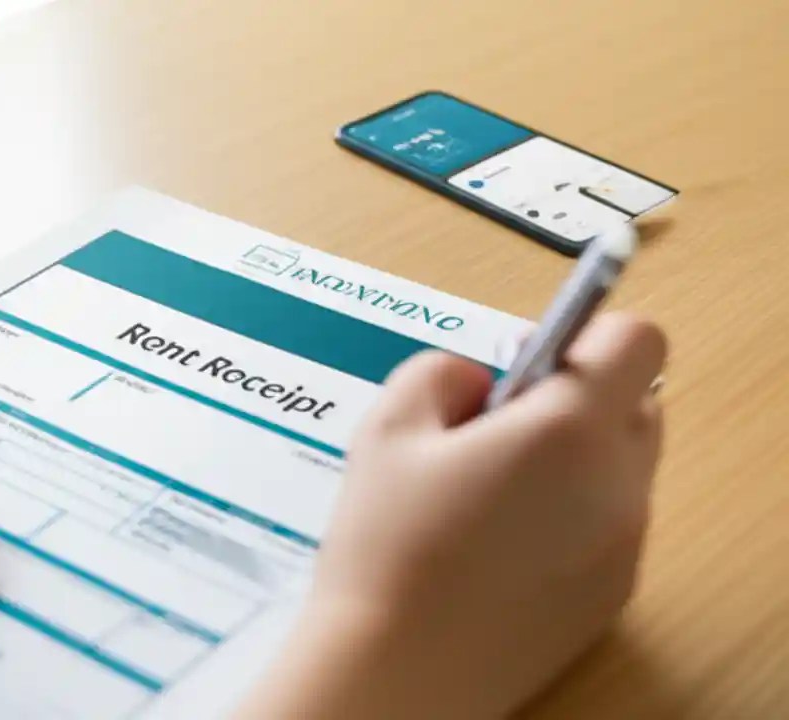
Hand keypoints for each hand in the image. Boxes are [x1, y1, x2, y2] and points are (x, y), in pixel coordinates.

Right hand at [239, 313, 665, 718]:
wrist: (397, 670)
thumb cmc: (388, 545)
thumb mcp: (387, 428)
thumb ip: (439, 372)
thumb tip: (475, 380)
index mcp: (568, 430)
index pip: (635, 342)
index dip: (583, 337)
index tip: (525, 366)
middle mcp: (616, 485)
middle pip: (636, 403)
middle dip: (575, 397)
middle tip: (493, 428)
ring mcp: (623, 546)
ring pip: (621, 466)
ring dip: (572, 456)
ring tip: (486, 494)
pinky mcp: (611, 594)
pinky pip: (608, 523)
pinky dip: (569, 513)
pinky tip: (496, 546)